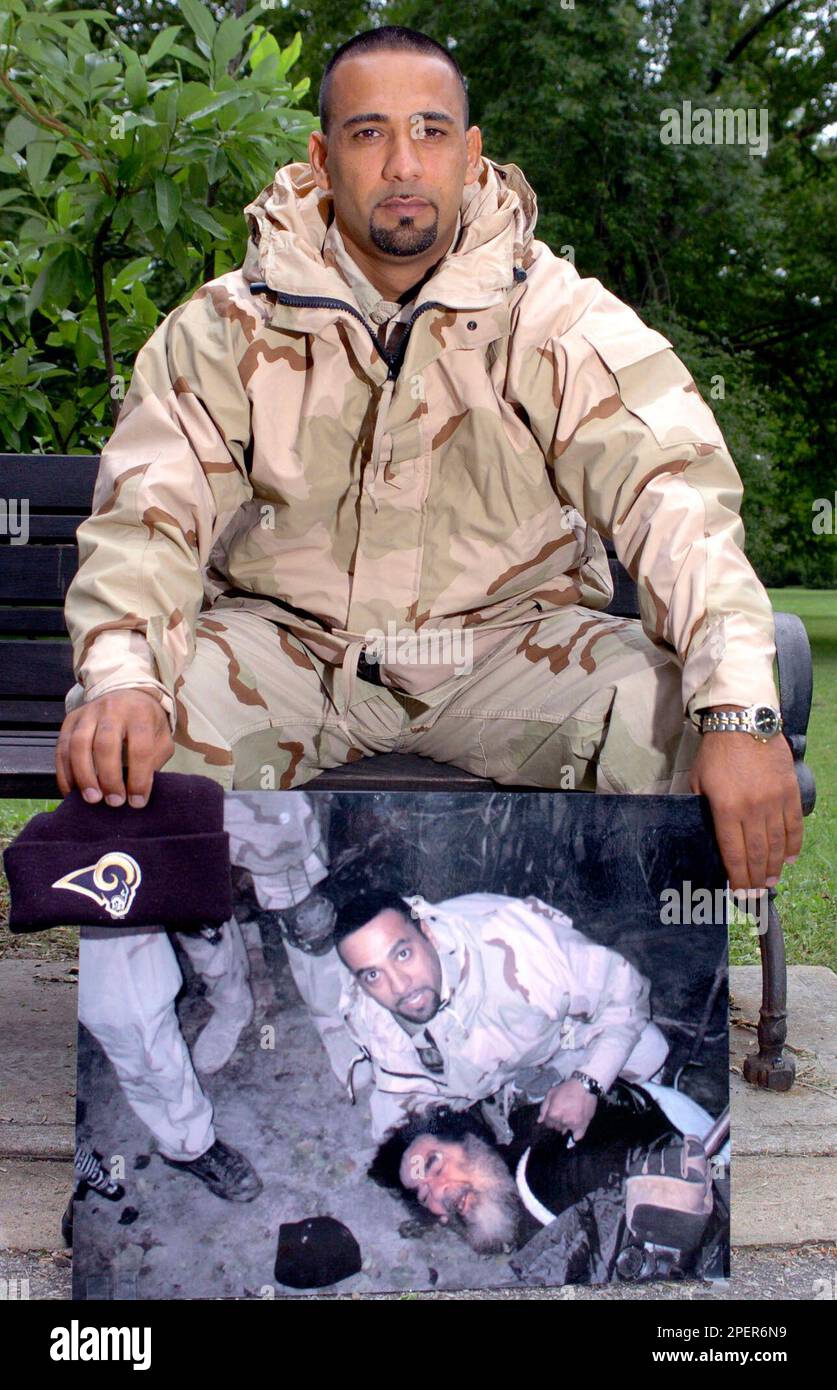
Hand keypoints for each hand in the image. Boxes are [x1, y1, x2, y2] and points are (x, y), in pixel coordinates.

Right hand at [56, 689, 173, 808]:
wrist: (126, 692)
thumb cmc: (146, 722)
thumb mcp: (161, 737)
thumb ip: (155, 760)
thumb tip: (139, 791)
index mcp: (140, 714)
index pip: (140, 748)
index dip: (139, 778)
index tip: (137, 801)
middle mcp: (112, 710)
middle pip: (105, 745)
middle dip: (109, 778)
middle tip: (114, 802)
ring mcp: (88, 713)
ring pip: (78, 745)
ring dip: (83, 777)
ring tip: (92, 799)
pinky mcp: (70, 720)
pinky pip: (61, 748)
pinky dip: (64, 773)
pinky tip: (72, 792)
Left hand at [537, 1078, 597, 1140]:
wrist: (583, 1086)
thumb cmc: (566, 1088)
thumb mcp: (551, 1093)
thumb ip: (543, 1108)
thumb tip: (539, 1121)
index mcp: (553, 1114)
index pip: (548, 1124)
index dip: (551, 1119)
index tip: (555, 1114)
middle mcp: (562, 1121)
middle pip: (557, 1128)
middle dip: (558, 1122)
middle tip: (563, 1114)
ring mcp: (572, 1124)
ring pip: (566, 1131)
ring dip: (566, 1126)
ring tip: (570, 1116)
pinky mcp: (582, 1125)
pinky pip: (577, 1137)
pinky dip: (576, 1135)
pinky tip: (575, 1130)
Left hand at [689, 729, 802, 889]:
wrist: (742, 722)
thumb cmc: (715, 753)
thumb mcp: (697, 782)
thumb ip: (701, 810)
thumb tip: (703, 835)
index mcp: (726, 809)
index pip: (733, 853)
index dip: (737, 877)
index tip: (739, 892)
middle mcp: (753, 809)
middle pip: (757, 854)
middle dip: (756, 878)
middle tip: (755, 894)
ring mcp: (774, 801)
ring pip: (777, 844)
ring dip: (774, 867)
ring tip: (771, 881)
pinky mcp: (789, 791)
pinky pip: (793, 825)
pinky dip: (792, 845)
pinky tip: (789, 858)